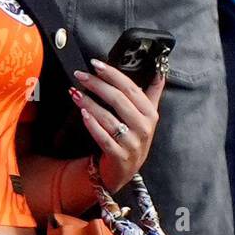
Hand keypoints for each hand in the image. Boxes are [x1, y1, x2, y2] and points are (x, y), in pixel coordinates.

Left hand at [70, 60, 164, 193]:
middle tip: (80, 75)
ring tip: (75, 92)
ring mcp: (132, 143)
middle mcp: (144, 127)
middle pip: (118, 99)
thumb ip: (152, 93)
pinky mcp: (119, 156)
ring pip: (108, 117)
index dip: (113, 74)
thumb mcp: (147, 116)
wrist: (125, 170)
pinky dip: (92, 125)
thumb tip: (160, 71)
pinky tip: (83, 113)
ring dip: (89, 103)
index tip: (96, 63)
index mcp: (150, 113)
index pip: (131, 88)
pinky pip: (103, 137)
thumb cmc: (133, 138)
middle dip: (97, 84)